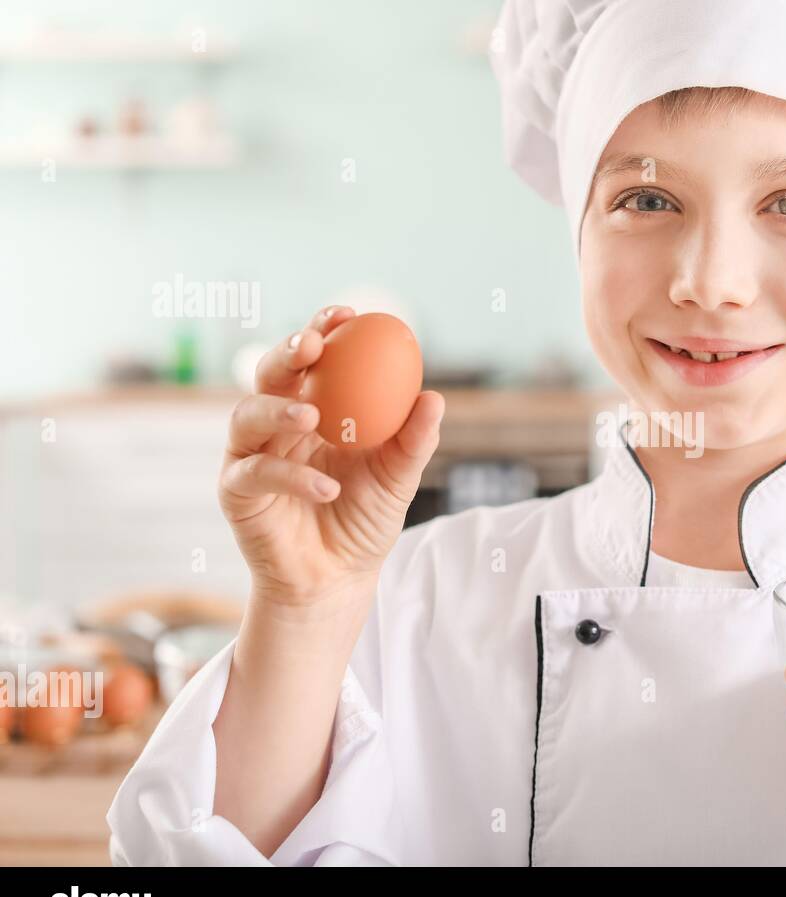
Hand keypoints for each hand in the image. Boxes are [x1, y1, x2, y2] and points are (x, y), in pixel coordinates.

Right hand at [219, 305, 444, 606]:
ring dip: (278, 409)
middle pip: (268, 374)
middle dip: (286, 352)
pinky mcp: (236, 493)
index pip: (312, 360)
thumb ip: (414, 441)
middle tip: (313, 344)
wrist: (337, 578)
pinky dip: (291, 477)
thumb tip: (434, 397)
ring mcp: (251, 456)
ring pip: (247, 416)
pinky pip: (255, 474)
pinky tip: (326, 488)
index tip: (346, 314)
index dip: (322, 329)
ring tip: (313, 414)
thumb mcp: (398, 478)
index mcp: (314, 409)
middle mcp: (277, 426)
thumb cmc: (364, 520)